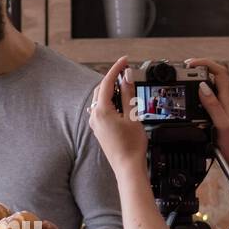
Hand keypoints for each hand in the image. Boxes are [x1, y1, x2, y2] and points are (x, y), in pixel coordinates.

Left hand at [86, 56, 146, 174]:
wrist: (127, 167)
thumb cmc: (131, 146)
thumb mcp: (133, 116)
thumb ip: (128, 95)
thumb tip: (127, 78)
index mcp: (102, 110)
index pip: (108, 82)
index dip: (116, 68)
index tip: (124, 60)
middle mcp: (95, 116)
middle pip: (102, 89)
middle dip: (114, 78)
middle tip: (127, 71)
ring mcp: (95, 123)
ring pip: (100, 99)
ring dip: (112, 90)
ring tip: (126, 86)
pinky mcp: (98, 129)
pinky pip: (101, 109)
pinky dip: (110, 101)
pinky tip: (119, 103)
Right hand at [184, 57, 228, 164]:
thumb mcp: (222, 124)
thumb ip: (213, 105)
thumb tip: (202, 86)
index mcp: (227, 99)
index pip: (219, 72)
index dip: (205, 63)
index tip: (190, 64)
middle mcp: (223, 100)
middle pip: (213, 75)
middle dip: (198, 68)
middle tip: (182, 70)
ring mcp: (219, 108)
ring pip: (207, 86)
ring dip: (195, 79)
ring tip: (181, 80)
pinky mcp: (214, 115)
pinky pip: (204, 99)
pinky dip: (194, 95)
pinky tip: (186, 100)